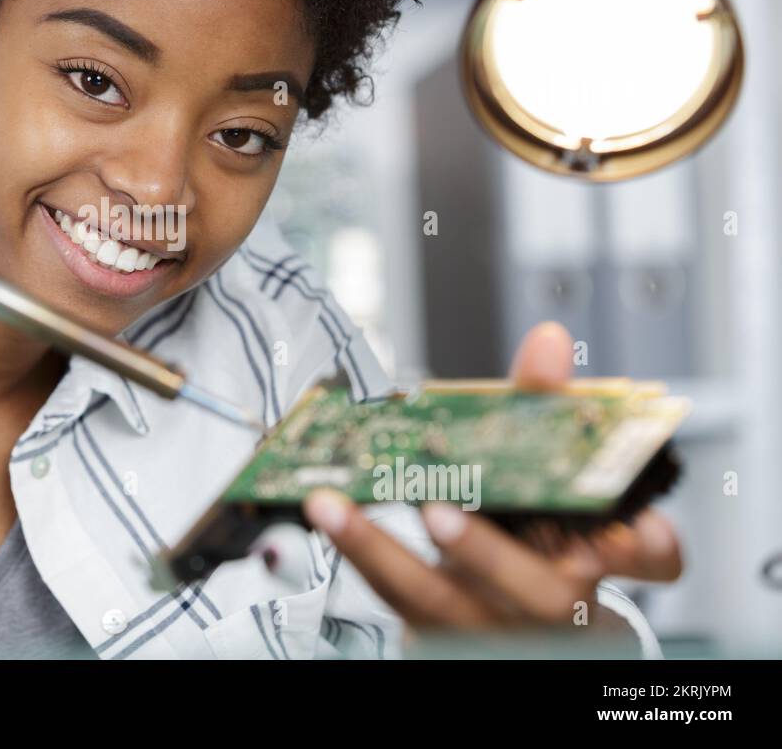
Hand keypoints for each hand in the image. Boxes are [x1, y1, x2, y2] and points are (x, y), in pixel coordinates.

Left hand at [302, 321, 682, 635]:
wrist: (511, 618)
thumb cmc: (535, 537)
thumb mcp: (541, 470)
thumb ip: (544, 405)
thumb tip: (548, 341)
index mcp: (602, 559)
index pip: (652, 562)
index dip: (647, 549)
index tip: (626, 532)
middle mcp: (558, 606)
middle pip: (540, 595)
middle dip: (486, 550)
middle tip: (437, 508)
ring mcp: (499, 631)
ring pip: (447, 610)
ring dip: (383, 555)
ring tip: (334, 506)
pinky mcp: (444, 641)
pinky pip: (400, 614)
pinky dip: (364, 567)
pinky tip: (331, 526)